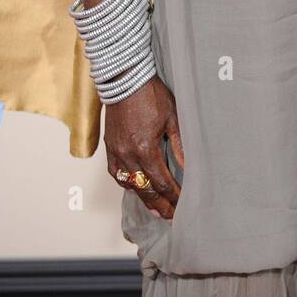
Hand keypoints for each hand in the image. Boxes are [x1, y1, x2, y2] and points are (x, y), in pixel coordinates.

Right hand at [104, 75, 184, 219]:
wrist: (125, 79)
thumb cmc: (150, 94)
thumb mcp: (172, 118)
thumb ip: (179, 145)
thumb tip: (187, 166)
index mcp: (145, 148)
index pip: (161, 181)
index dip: (172, 196)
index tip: (181, 205)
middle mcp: (128, 154)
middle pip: (144, 188)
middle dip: (158, 204)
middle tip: (169, 217)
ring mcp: (116, 151)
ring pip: (128, 183)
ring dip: (142, 196)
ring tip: (154, 207)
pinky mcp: (109, 146)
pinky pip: (115, 172)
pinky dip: (125, 182)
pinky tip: (135, 187)